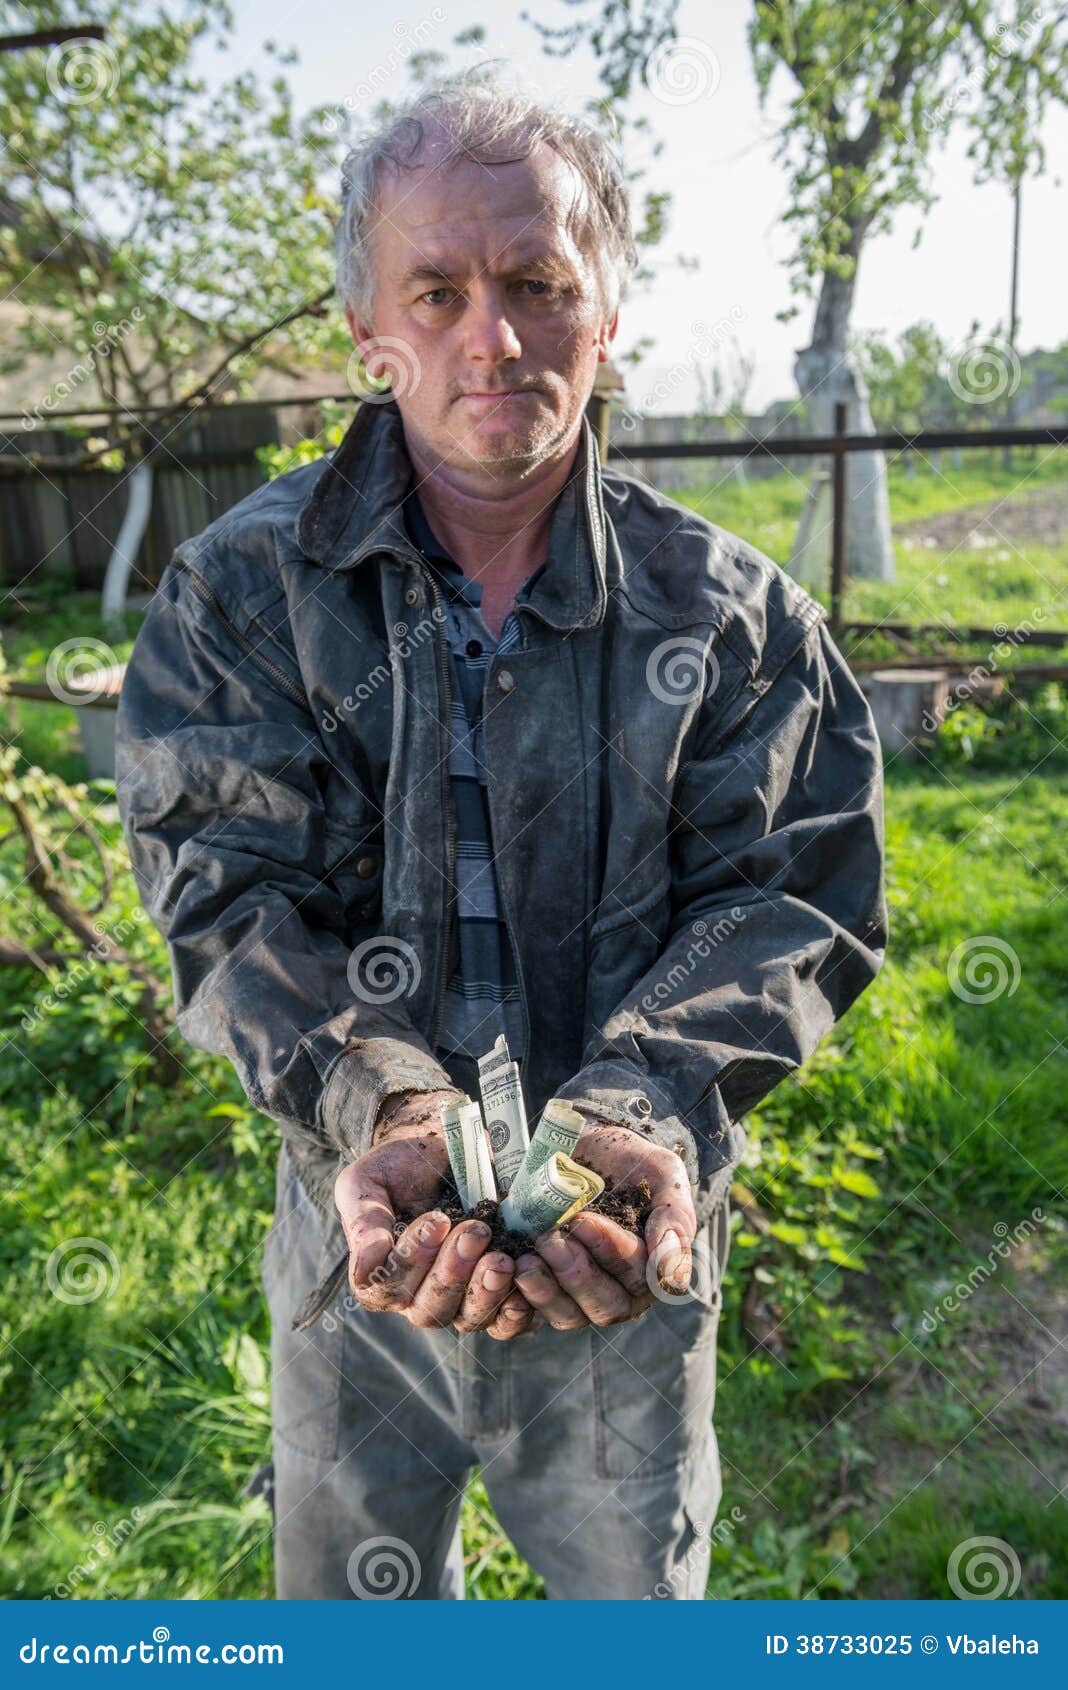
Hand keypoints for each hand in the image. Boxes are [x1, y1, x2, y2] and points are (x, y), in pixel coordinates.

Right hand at [332, 1094, 537, 1339]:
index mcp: (381, 1276)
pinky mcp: (494, 1295)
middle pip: (429, 1309)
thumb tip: (369, 1262)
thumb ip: (364, 1220)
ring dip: (485, 1293)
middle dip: (453, 1272)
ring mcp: (458, 1299)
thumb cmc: (398, 1168)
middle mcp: (416, 1296)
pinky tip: (525, 1290)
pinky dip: (515, 1313)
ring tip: (501, 1261)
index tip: (436, 1221)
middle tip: (475, 1232)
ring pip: (467, 1319)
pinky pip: (504, 1322)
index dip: (412, 1261)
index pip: (387, 1288)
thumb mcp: (367, 1183)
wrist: (441, 1153)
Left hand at [513, 1121, 695, 1330]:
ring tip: (526, 1260)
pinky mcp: (548, 1291)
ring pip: (570, 1315)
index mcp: (654, 1268)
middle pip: (606, 1307)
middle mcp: (622, 1292)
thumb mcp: (663, 1176)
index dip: (611, 1253)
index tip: (583, 1220)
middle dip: (576, 1274)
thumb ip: (675, 1220)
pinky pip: (537, 1313)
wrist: (585, 1148)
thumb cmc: (631, 1163)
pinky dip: (524, 1297)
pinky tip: (512, 1271)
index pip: (639, 1278)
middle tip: (549, 1239)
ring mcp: (582, 1296)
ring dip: (546, 1291)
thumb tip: (670, 1281)